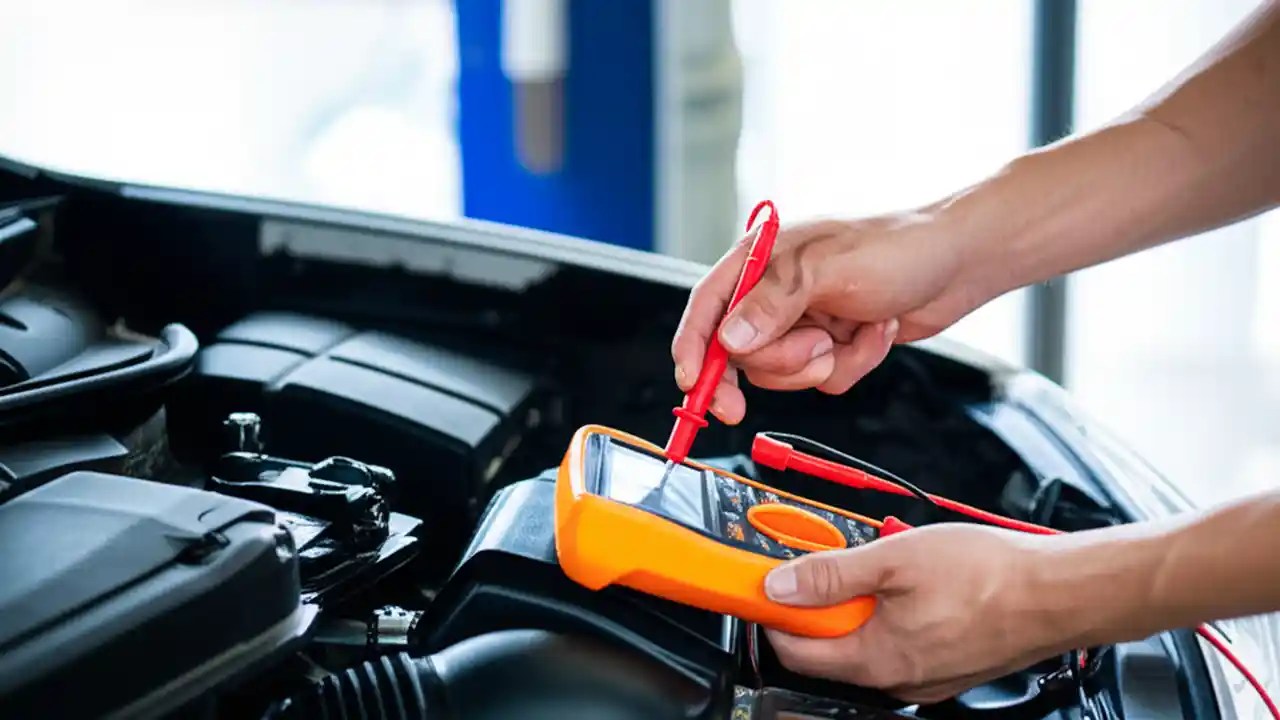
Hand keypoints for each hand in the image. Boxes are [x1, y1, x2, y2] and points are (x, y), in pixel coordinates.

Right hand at [670, 211, 988, 423]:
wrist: (960, 264)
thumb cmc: (899, 248)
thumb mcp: (829, 270)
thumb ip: (773, 303)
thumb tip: (728, 339)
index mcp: (761, 260)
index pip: (707, 307)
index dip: (694, 349)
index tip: (694, 386)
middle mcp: (775, 293)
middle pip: (741, 354)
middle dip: (783, 361)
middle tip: (817, 352)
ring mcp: (802, 321)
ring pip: (781, 373)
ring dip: (822, 363)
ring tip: (854, 332)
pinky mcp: (830, 344)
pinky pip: (821, 379)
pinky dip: (852, 365)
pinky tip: (874, 333)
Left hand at [762, 524, 1076, 703]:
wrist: (1057, 591)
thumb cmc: (990, 575)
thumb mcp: (894, 559)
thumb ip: (830, 575)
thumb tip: (781, 586)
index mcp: (877, 658)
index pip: (798, 651)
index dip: (776, 614)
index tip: (768, 585)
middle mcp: (899, 680)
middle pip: (831, 648)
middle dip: (821, 606)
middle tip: (831, 562)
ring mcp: (926, 678)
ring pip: (868, 645)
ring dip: (858, 609)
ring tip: (879, 568)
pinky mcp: (948, 668)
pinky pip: (901, 645)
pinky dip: (891, 617)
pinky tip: (910, 586)